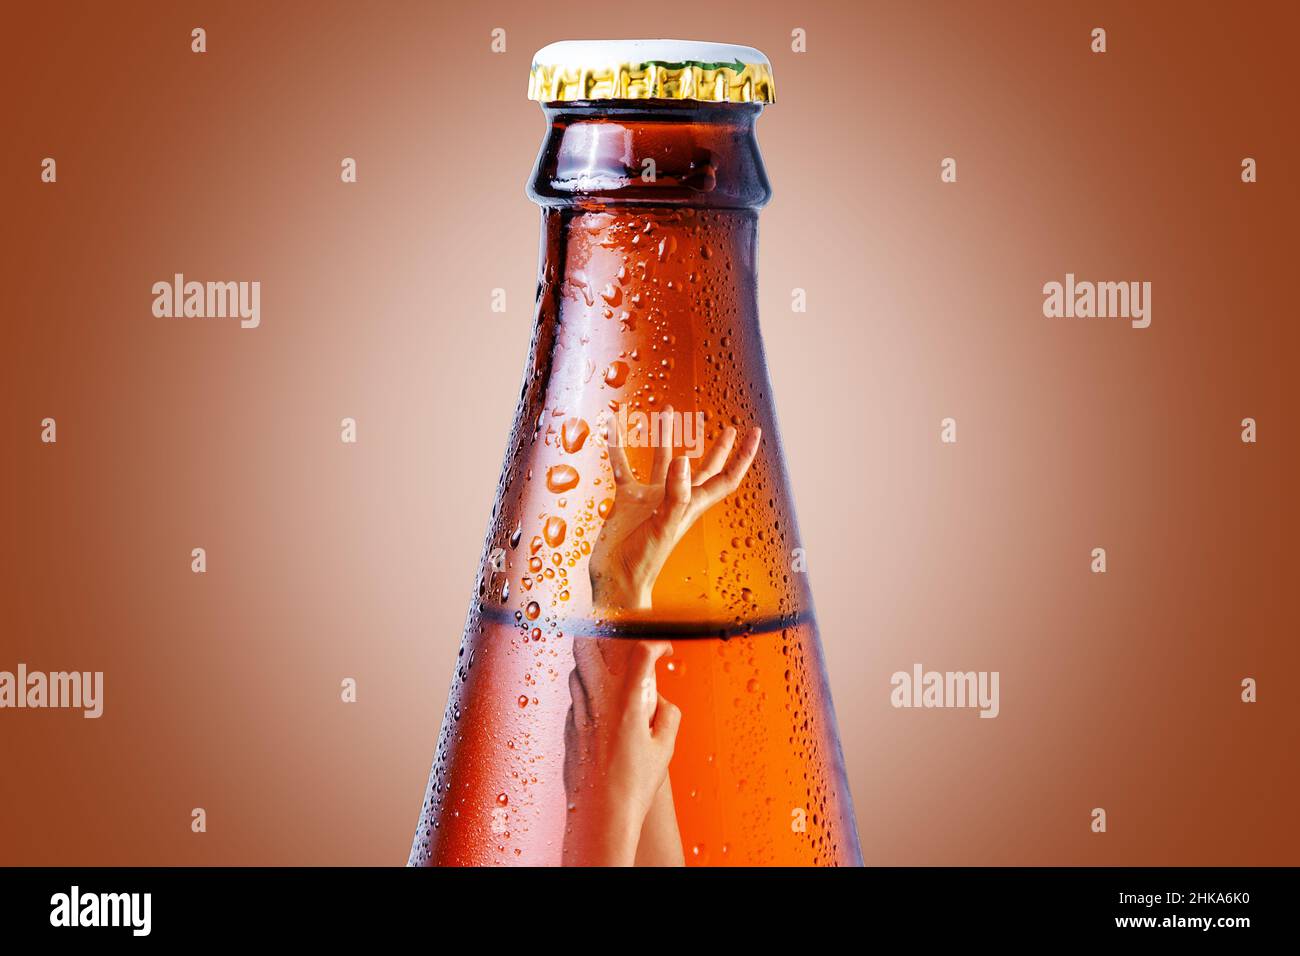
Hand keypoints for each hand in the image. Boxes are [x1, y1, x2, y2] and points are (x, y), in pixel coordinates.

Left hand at [562, 638, 680, 865]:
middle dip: (602, 629)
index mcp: (626, 701)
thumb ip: (668, 716)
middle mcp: (598, 701)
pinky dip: (586, 694)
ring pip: (576, 670)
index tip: (664, 649)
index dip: (656, 643)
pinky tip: (598, 705)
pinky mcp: (568, 730)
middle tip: (617, 633)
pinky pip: (574, 699)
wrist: (601, 814)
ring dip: (592, 663)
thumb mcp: (665, 748)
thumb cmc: (634, 784)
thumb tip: (660, 702)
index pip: (641, 653)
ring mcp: (578, 713)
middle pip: (587, 645)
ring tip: (608, 668)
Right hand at [590, 406, 761, 611]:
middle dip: (716, 448)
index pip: (725, 477)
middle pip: (703, 468)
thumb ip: (675, 494)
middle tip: (727, 427)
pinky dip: (617, 447)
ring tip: (667, 410)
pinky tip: (613, 427)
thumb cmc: (644, 560)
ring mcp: (650, 498)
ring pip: (661, 459)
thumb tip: (681, 460)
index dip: (741, 456)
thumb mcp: (665, 525)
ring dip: (664, 436)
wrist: (616, 579)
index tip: (753, 432)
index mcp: (691, 505)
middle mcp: (674, 498)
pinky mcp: (627, 499)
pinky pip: (623, 466)